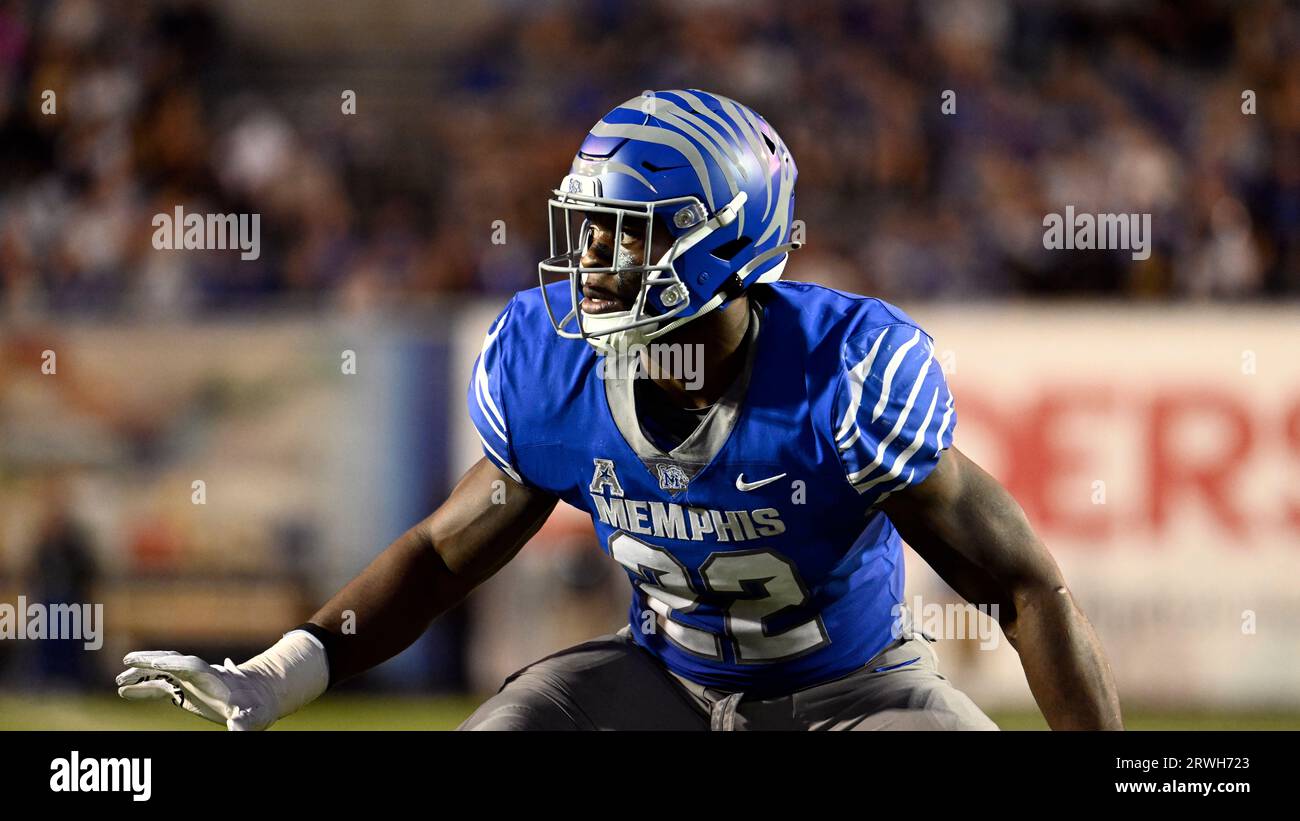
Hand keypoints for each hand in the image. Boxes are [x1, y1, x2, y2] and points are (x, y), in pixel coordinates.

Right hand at [116, 650, 282, 730]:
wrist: (259, 698)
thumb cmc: (257, 707)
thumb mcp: (254, 717)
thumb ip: (243, 723)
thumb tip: (236, 731)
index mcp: (216, 678)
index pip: (194, 667)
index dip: (176, 665)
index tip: (156, 663)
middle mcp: (200, 676)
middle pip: (173, 663)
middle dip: (151, 661)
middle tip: (128, 661)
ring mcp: (190, 681)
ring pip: (162, 673)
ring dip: (141, 674)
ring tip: (119, 680)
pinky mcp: (184, 690)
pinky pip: (159, 687)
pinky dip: (142, 688)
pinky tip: (124, 691)